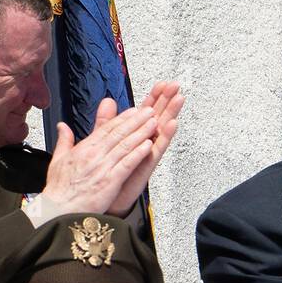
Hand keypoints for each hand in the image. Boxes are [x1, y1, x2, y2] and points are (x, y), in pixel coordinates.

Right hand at [40, 105, 156, 214]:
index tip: (133, 111)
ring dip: (141, 133)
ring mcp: (103, 167)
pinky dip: (138, 153)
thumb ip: (64, 141)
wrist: (59, 209)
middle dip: (136, 120)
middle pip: (119, 133)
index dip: (122, 118)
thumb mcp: (58, 160)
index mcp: (84, 149)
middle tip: (149, 111)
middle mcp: (95, 155)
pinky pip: (127, 164)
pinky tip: (148, 146)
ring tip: (153, 123)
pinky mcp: (110, 181)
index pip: (106, 129)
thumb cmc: (60, 190)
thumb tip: (62, 126)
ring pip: (125, 145)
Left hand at [107, 82, 183, 215]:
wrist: (104, 199)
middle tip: (175, 85)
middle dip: (166, 100)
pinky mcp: (146, 165)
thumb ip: (105, 122)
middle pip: (157, 117)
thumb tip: (108, 102)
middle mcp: (143, 143)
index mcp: (132, 136)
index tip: (161, 84)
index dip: (152, 98)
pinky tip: (171, 124)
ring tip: (179, 99)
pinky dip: (165, 136)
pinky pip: (157, 148)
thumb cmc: (107, 173)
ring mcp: (146, 153)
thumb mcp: (103, 141)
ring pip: (161, 130)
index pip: (144, 113)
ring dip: (171, 113)